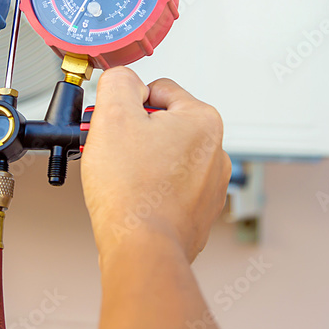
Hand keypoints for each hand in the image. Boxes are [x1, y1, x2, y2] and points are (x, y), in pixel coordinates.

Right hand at [81, 66, 231, 263]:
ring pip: (165, 156)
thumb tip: (125, 78)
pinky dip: (150, 189)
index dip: (128, 104)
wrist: (141, 249)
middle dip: (134, 134)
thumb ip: (119, 81)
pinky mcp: (199, 211)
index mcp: (203, 120)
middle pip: (162, 124)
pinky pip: (169, 187)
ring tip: (122, 178)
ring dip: (141, 161)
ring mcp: (210, 185)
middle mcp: (215, 151)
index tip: (115, 124)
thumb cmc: (132, 192)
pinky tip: (134, 198)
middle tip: (113, 152)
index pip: (158, 89)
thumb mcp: (113, 115)